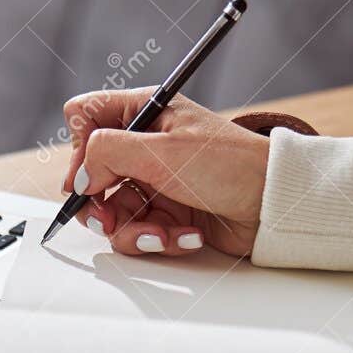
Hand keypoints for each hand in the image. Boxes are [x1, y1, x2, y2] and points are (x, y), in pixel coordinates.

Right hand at [61, 88, 270, 257]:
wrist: (274, 204)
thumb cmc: (230, 165)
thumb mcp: (162, 151)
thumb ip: (108, 153)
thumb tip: (78, 177)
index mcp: (145, 112)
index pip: (87, 119)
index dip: (80, 150)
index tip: (89, 178)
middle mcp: (146, 146)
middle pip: (92, 175)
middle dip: (100, 204)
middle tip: (109, 221)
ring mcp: (155, 181)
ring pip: (113, 211)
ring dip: (134, 230)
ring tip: (162, 234)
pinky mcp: (167, 213)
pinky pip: (140, 231)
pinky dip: (159, 240)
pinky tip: (187, 235)